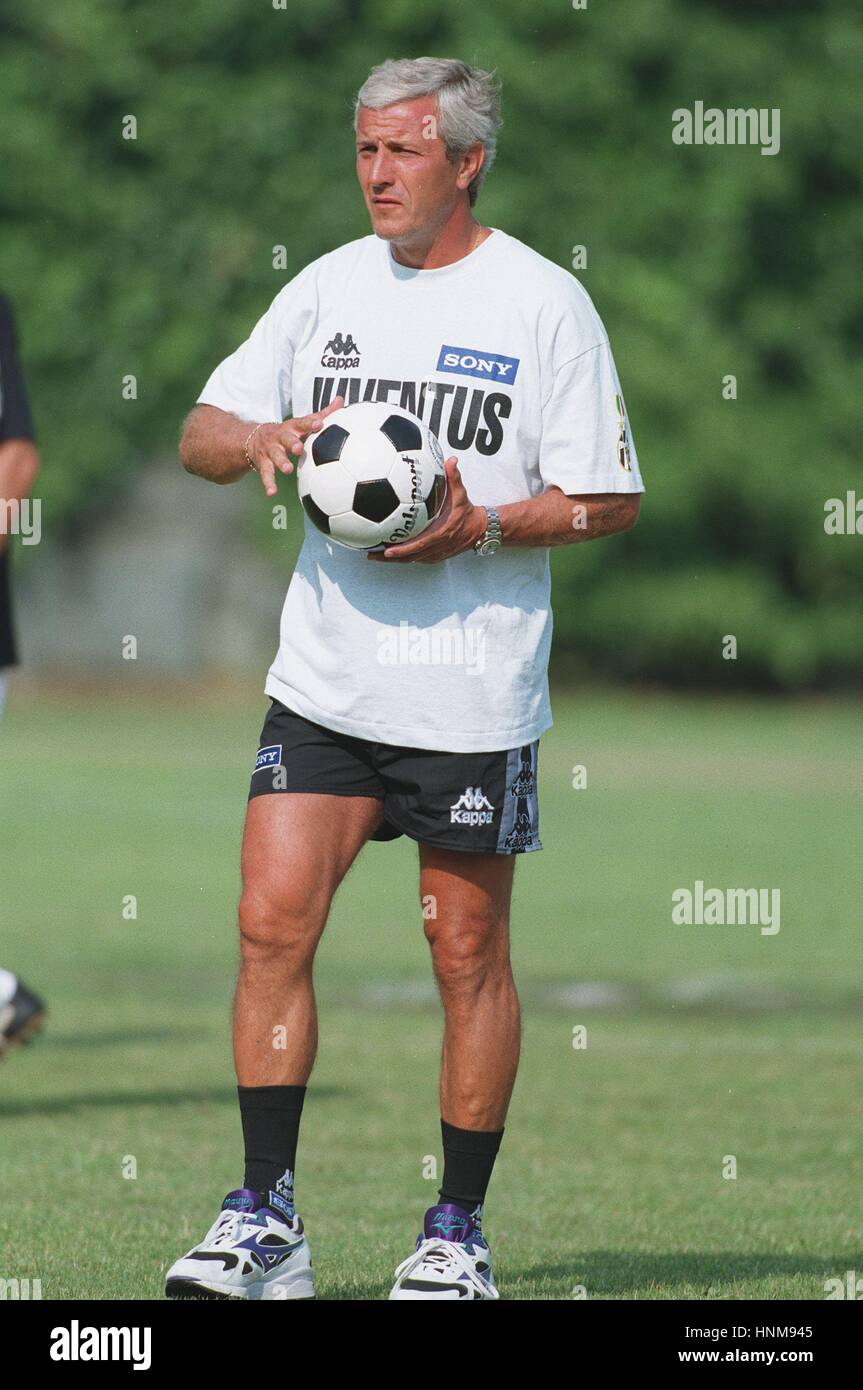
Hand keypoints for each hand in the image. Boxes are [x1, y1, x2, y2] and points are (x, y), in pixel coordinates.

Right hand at [249, 396, 344, 496]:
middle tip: (299, 448)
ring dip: (281, 462)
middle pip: (286, 438)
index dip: (310, 423)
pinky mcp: (263, 463)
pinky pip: (266, 474)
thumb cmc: (287, 433)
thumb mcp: (301, 422)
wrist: (253, 439)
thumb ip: (322, 414)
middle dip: (292, 442)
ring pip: (275, 456)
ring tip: (287, 470)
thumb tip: (341, 400)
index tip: (319, 424)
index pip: (301, 423)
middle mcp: (280, 437)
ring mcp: (271, 450)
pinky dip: (269, 483)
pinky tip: (272, 493)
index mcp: (292, 427)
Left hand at [369, 457, 486, 563]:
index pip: (419, 545)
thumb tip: (451, 460)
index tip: (387, 550)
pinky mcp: (435, 556)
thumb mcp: (461, 494)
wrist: (479, 529)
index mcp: (440, 534)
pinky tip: (389, 554)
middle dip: (390, 559)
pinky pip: (416, 559)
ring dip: (393, 560)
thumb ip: (454, 477)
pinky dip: (402, 558)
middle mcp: (436, 547)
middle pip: (409, 557)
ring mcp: (436, 554)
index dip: (402, 550)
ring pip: (411, 560)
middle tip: (371, 555)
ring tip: (374, 555)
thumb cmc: (467, 511)